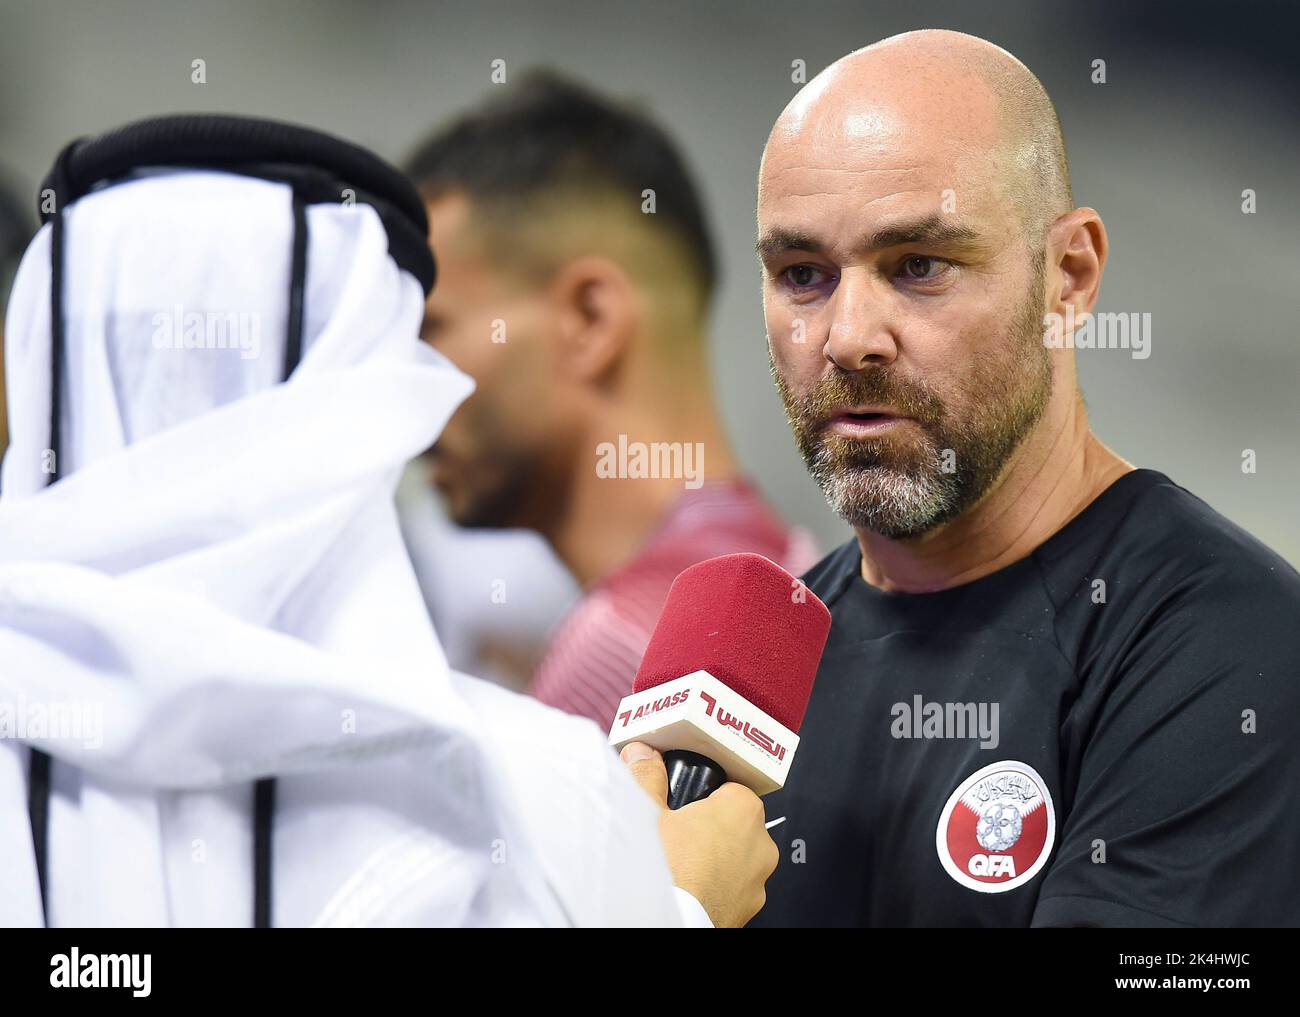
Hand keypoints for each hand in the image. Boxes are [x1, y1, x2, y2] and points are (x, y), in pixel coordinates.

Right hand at [620, 741, 777, 927]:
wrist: (669, 920)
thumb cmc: (666, 869)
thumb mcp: (647, 810)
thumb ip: (647, 775)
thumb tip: (642, 755)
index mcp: (743, 809)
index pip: (730, 787)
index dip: (703, 793)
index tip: (686, 800)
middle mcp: (760, 844)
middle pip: (734, 822)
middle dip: (708, 825)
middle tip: (677, 831)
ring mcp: (757, 881)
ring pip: (736, 857)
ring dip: (714, 857)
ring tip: (679, 862)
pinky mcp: (748, 909)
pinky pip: (733, 887)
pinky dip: (714, 885)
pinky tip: (688, 884)